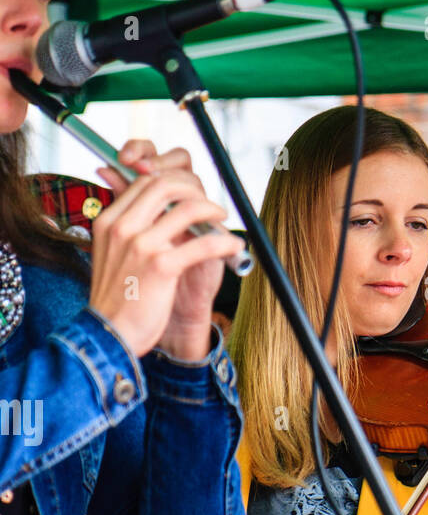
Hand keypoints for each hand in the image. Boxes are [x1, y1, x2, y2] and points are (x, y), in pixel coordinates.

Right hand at [92, 140, 236, 359]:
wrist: (110, 335)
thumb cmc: (116, 299)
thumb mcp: (110, 254)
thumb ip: (126, 227)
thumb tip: (142, 207)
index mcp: (109, 221)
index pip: (144, 182)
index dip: (173, 179)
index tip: (190, 192)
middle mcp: (123, 227)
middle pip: (164, 184)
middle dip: (194, 188)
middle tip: (209, 203)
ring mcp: (141, 245)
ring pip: (186, 208)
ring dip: (212, 210)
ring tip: (222, 218)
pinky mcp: (161, 267)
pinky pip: (202, 243)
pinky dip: (223, 242)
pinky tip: (232, 245)